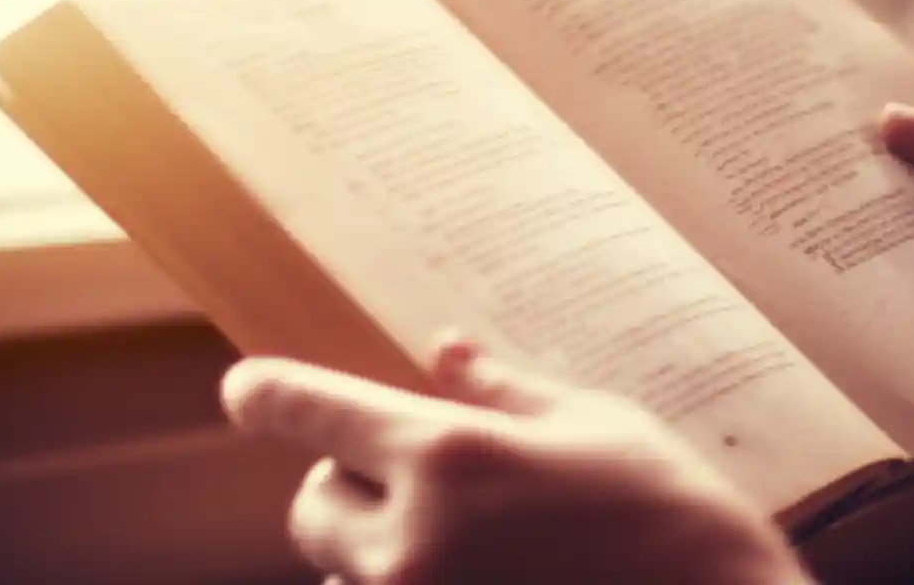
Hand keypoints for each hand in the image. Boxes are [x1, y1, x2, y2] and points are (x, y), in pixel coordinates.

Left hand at [220, 341, 807, 584]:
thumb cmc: (667, 508)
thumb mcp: (590, 422)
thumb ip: (500, 389)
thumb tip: (443, 350)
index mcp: (449, 455)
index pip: (308, 412)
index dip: (267, 394)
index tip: (245, 389)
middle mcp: (413, 539)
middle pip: (312, 504)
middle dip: (345, 481)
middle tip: (414, 472)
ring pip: (342, 569)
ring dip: (373, 545)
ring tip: (462, 536)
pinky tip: (477, 573)